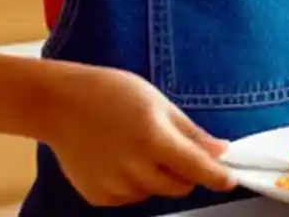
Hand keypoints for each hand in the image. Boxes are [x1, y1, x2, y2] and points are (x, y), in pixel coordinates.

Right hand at [41, 64, 236, 205]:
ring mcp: (115, 186)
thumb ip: (190, 132)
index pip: (198, 170)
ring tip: (133, 145)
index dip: (218, 176)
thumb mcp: (157, 102)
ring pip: (154, 192)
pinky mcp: (99, 196)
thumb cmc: (109, 93)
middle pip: (180, 186)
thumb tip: (221, 151)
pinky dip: (131, 182)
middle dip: (184, 172)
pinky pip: (130, 197)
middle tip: (168, 146)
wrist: (58, 104)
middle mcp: (135, 168)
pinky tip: (116, 157)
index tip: (230, 178)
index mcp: (154, 140)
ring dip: (155, 176)